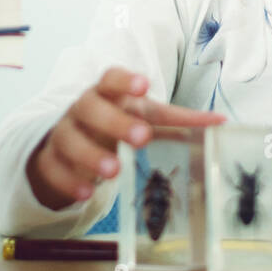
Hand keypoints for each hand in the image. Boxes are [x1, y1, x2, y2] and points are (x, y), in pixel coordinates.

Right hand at [26, 66, 225, 211]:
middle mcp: (82, 109)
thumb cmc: (116, 124)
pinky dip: (69, 181)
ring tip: (113, 172)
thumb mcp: (146, 119)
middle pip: (90, 107)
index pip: (110, 78)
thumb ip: (180, 121)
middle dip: (115, 122)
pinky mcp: (49, 161)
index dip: (125, 80)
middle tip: (141, 138)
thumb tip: (222, 122)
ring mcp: (62, 134)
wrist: (67, 147)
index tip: (145, 85)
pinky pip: (53, 169)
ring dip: (91, 154)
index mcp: (107, 93)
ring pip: (69, 138)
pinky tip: (86, 193)